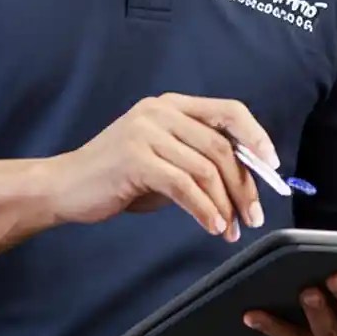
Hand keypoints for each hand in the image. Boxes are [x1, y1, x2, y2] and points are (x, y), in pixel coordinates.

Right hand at [47, 93, 278, 240]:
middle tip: (252, 216)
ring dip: (225, 204)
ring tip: (231, 229)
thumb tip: (244, 177)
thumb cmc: (117, 177)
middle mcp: (161, 111)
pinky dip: (204, 209)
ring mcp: (147, 132)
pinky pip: (184, 186)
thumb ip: (198, 158)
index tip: (271, 165)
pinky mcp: (136, 159)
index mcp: (171, 105)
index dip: (256, 136)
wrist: (64, 186)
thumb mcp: (163, 158)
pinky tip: (212, 226)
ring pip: (206, 170)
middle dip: (243, 186)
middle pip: (221, 147)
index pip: (229, 110)